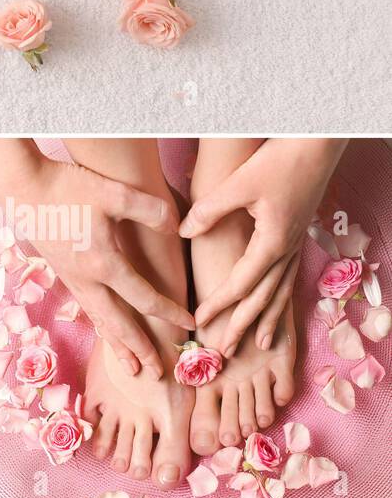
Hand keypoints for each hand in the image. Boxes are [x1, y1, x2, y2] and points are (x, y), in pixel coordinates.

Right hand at [0, 139, 191, 378]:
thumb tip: (177, 227)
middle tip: (156, 373)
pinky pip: (86, 307)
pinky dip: (99, 324)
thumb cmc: (67, 187)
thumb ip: (150, 210)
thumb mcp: (114, 193)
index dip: (170, 312)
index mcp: (103, 264)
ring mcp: (70, 277)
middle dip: (139, 349)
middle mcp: (86, 279)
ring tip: (129, 367)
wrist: (22, 185)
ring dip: (116, 345)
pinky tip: (103, 327)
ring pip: (98, 319)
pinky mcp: (60, 270)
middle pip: (117, 323)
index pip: (144, 298)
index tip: (190, 324)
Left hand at [182, 139, 345, 344]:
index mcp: (272, 243)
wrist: (315, 146)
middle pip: (263, 298)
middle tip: (226, 351)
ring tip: (259, 343)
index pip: (241, 284)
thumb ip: (210, 210)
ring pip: (280, 291)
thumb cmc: (276, 161)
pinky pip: (287, 277)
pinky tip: (273, 306)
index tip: (200, 322)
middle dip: (243, 325)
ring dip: (266, 318)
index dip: (219, 305)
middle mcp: (287, 250)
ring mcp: (296, 244)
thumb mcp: (238, 185)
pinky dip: (278, 297)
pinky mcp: (296, 235)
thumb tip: (182, 231)